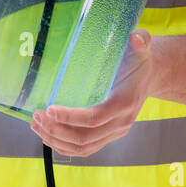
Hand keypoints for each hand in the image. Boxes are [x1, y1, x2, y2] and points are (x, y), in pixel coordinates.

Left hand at [30, 30, 154, 157]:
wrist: (149, 76)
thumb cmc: (140, 60)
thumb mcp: (142, 47)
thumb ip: (141, 40)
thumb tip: (136, 37)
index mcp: (124, 103)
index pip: (95, 118)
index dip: (70, 117)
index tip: (49, 108)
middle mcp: (120, 123)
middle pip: (84, 137)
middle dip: (56, 129)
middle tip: (37, 115)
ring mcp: (114, 133)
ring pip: (82, 147)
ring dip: (56, 139)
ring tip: (36, 125)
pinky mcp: (107, 136)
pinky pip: (84, 149)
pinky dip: (64, 146)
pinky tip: (47, 135)